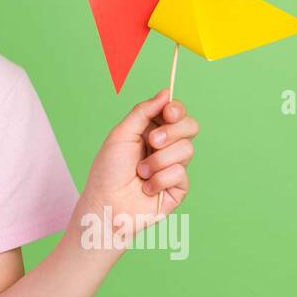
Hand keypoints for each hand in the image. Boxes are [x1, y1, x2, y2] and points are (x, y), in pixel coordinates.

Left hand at [80, 88, 198, 242]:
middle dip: (172, 132)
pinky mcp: (179, 188)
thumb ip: (143, 111)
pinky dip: (159, 180)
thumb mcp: (121, 134)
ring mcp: (174, 166)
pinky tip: (146, 188)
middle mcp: (166, 147)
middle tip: (152, 142)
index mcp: (152, 130)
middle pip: (191, 126)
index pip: (176, 112)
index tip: (168, 112)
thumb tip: (166, 92)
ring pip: (187, 150)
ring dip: (158, 161)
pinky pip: (180, 174)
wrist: (106, 204)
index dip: (176, 109)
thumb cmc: (108, 170)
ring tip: (140, 172)